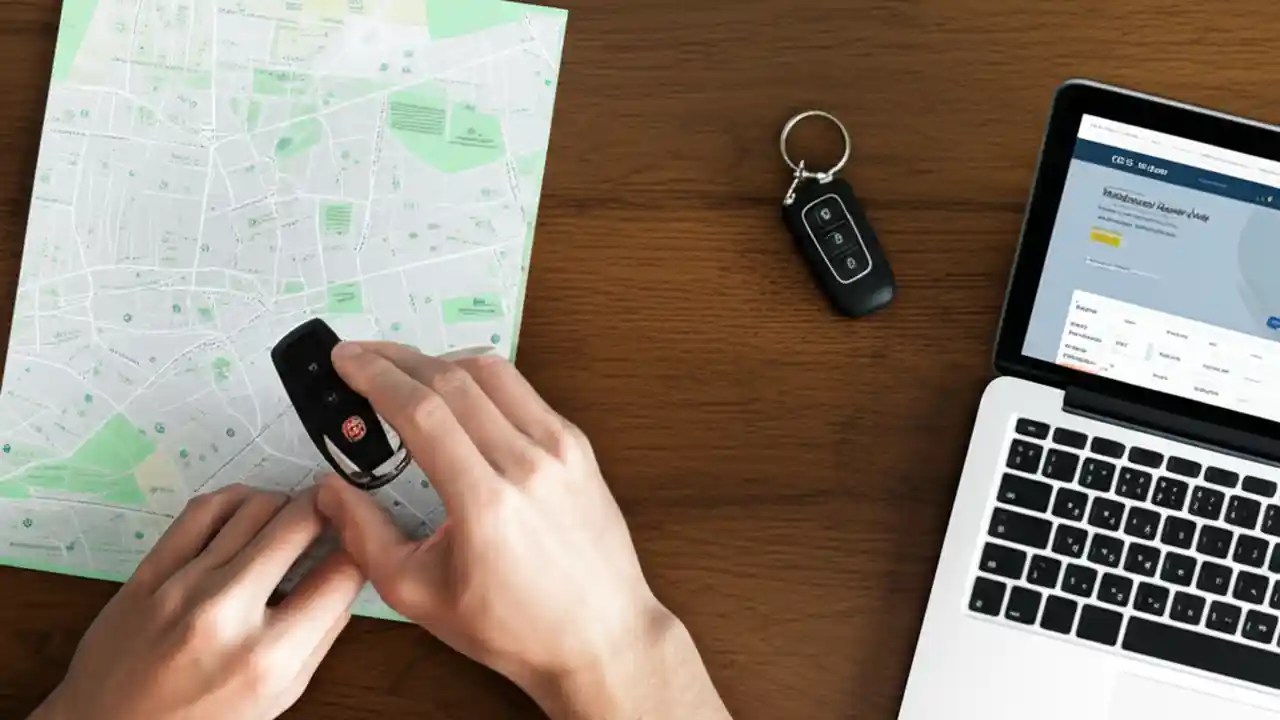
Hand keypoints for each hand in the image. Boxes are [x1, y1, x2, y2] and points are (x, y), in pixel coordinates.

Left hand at [31, 486, 363, 719]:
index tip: (359, 545)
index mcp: (268, 659)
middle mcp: (228, 616)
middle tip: (334, 512)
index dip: (360, 551)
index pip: (340, 575)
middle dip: (328, 511)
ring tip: (292, 516)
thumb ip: (317, 641)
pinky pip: (205, 509)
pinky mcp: (149, 572)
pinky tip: (249, 511)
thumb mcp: (276, 699)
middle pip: (300, 524)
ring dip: (286, 503)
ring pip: (256, 506)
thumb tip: (345, 582)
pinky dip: (238, 499)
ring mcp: (183, 588)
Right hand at [317, 343, 730, 718]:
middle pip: (452, 380)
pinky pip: (523, 391)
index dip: (376, 376)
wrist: (600, 637)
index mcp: (486, 503)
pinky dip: (481, 378)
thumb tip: (329, 489)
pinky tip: (456, 388)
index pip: (422, 411)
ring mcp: (561, 450)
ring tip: (402, 368)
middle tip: (359, 356)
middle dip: (396, 358)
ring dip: (439, 360)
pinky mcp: (578, 447)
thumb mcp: (420, 595)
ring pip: (492, 373)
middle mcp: (528, 465)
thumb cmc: (516, 628)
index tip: (345, 361)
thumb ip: (365, 535)